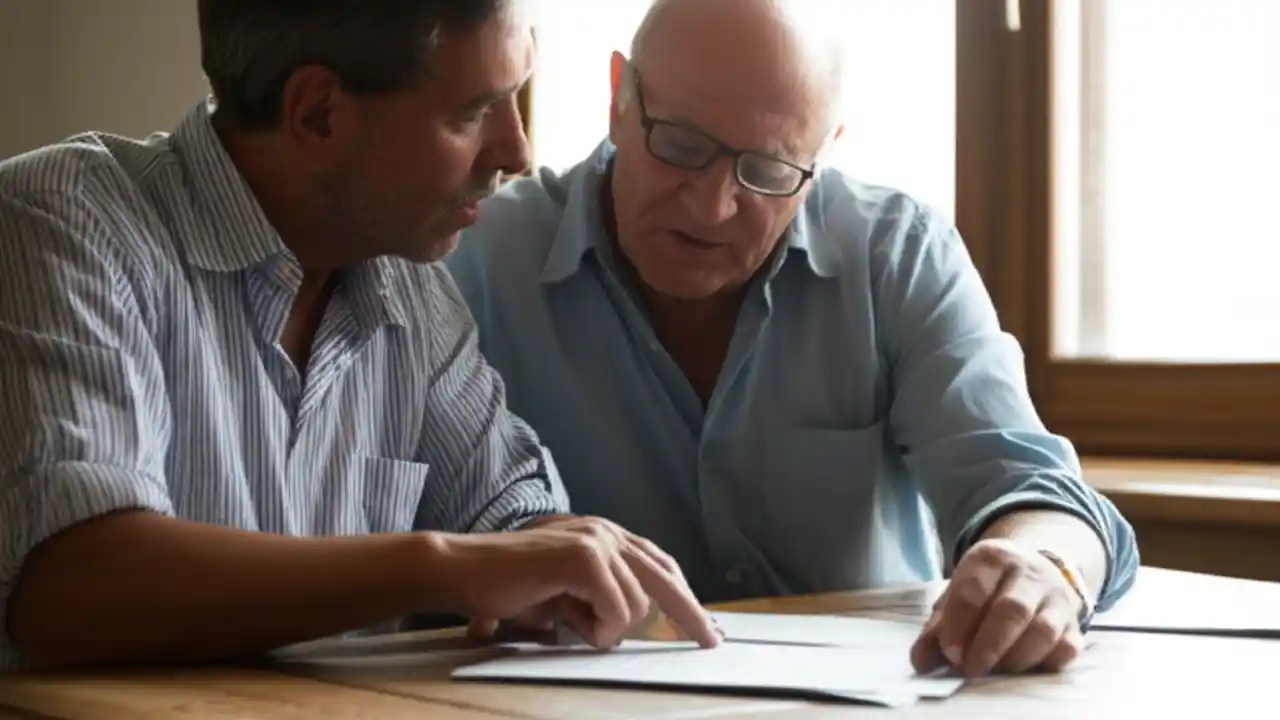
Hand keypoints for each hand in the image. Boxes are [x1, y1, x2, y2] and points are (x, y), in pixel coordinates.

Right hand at [430, 515, 720, 649]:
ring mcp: (597, 540)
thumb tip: (636, 622)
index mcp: (603, 535)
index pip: (659, 565)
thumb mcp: (565, 592)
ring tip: (565, 618)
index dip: (685, 596)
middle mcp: (606, 532)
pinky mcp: (585, 558)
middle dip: (691, 616)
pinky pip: (616, 611)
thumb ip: (600, 597)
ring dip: (604, 629)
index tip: (709, 625)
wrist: (464, 571)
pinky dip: (594, 627)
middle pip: (666, 579)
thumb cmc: (507, 587)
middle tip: (713, 642)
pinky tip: (563, 616)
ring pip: (637, 607)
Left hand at [910, 539, 1085, 677]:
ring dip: (1014, 658)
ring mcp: (1056, 599)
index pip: (974, 588)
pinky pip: (1065, 649)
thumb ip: (937, 630)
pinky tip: (1022, 670)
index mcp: (992, 558)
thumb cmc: (986, 591)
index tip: (950, 652)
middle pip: (1012, 610)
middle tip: (969, 670)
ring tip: (994, 671)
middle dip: (987, 645)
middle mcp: (1028, 573)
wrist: (1036, 572)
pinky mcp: (1075, 625)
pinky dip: (1042, 664)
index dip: (960, 624)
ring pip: (1042, 631)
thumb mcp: (956, 597)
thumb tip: (921, 662)